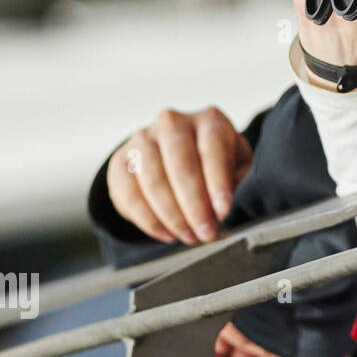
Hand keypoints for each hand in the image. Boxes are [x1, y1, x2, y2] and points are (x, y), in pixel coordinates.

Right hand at [107, 106, 251, 243]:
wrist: (175, 149)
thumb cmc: (213, 159)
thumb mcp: (235, 162)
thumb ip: (234, 178)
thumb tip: (220, 208)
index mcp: (209, 120)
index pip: (214, 148)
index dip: (218, 182)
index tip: (223, 211)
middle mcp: (173, 123)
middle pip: (181, 167)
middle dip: (195, 207)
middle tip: (205, 233)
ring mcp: (142, 139)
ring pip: (153, 182)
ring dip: (172, 217)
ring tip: (189, 236)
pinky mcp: (120, 159)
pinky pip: (129, 195)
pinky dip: (149, 220)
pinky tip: (167, 233)